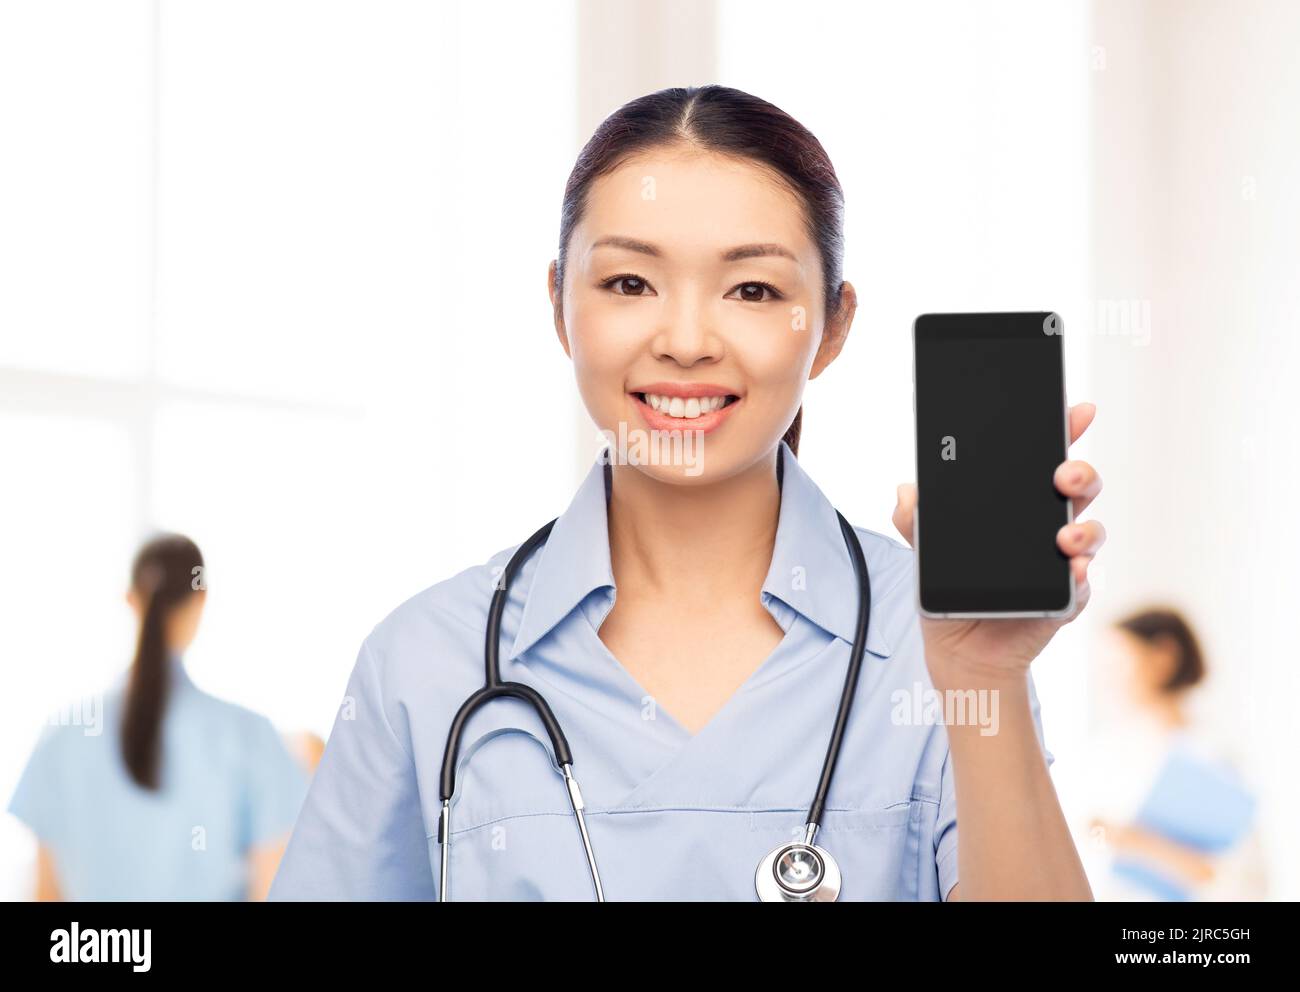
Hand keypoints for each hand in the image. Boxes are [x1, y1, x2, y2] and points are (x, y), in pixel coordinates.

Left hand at [893, 402, 1105, 686]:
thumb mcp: (923, 550)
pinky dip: (1079, 579)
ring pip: (1090, 533)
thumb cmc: (949, 590)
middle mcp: (1047, 527)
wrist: (958, 649)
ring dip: (1085, 530)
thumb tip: (906, 491)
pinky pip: (1081, 587)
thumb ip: (913, 520)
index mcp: (1018, 505)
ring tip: (1065, 537)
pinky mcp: (1065, 600)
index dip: (1064, 432)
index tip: (1075, 411)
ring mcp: (1061, 562)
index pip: (1045, 460)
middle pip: (1078, 489)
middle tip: (1063, 474)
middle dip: (1080, 474)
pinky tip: (1072, 573)